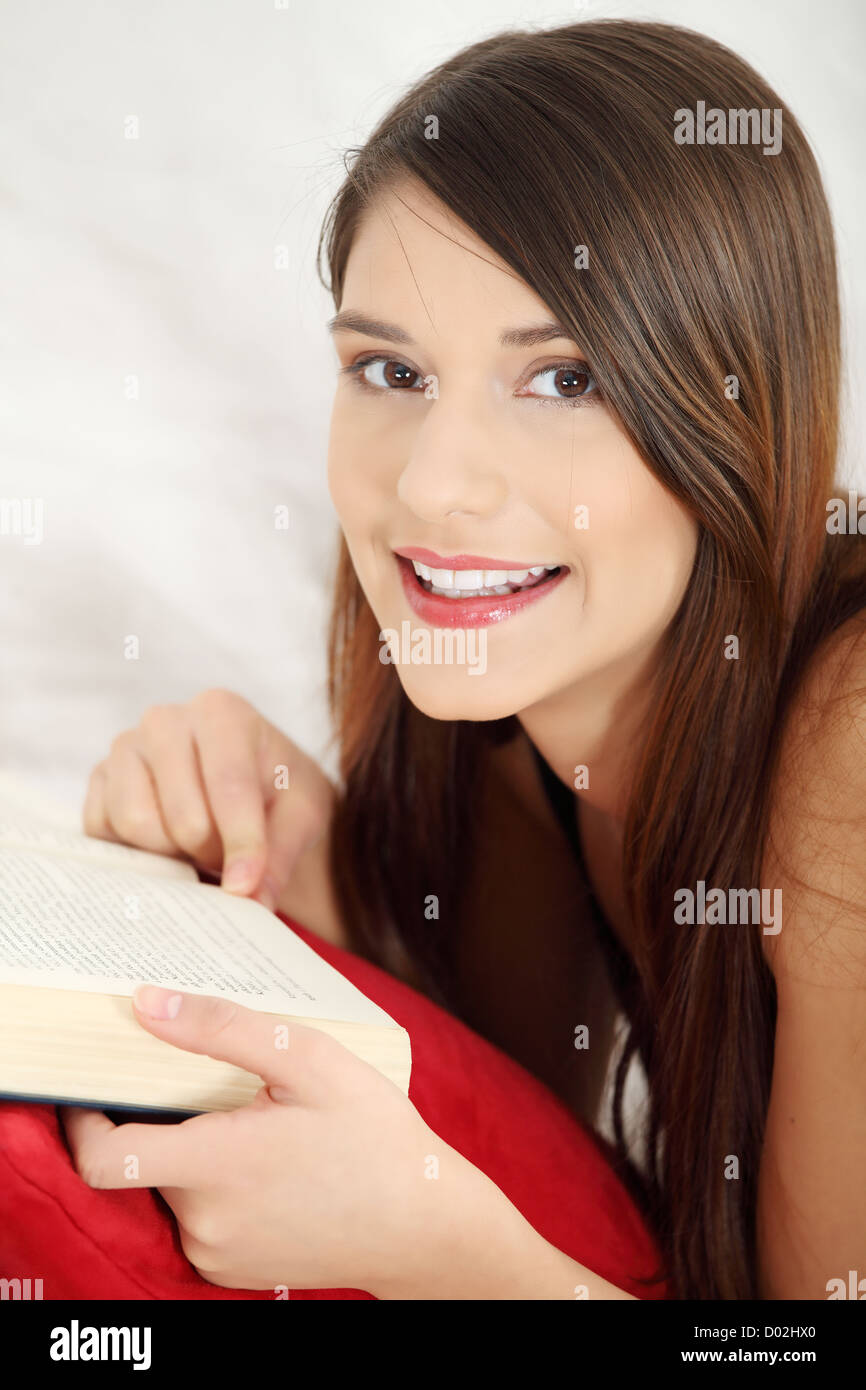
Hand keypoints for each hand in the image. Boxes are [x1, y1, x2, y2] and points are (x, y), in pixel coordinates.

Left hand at [60, 986, 482, 1296]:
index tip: (93, 1087)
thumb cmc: (374, 1136)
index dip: (83, 1121)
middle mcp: (205, 1220)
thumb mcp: (307, 1060)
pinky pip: (199, 1218)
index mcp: (216, 1165)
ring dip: (197, 1154)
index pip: (105, 1157)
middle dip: (169, 1120)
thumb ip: (221, 1029)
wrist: (424, 1226)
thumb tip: (148, 1004)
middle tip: (225, 1090)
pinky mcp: (232, 1270)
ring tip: (261, 1127)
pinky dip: (217, 1188)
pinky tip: (270, 1166)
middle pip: (146, 1160)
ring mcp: (217, 1252)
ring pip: (173, 1187)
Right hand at [82, 689, 335, 914]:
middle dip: (210, 852)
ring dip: (172, 853)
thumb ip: (282, 854)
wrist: (246, 781)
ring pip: (136, 825)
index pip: (228, 784)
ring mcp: (124, 748)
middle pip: (182, 816)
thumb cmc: (277, 789)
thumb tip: (252, 900)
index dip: (241, 843)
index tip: (246, 888)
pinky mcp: (97, 780)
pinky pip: (104, 832)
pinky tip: (166, 842)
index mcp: (221, 712)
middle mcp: (165, 721)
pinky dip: (138, 851)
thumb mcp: (302, 814)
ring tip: (197, 844)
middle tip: (227, 856)